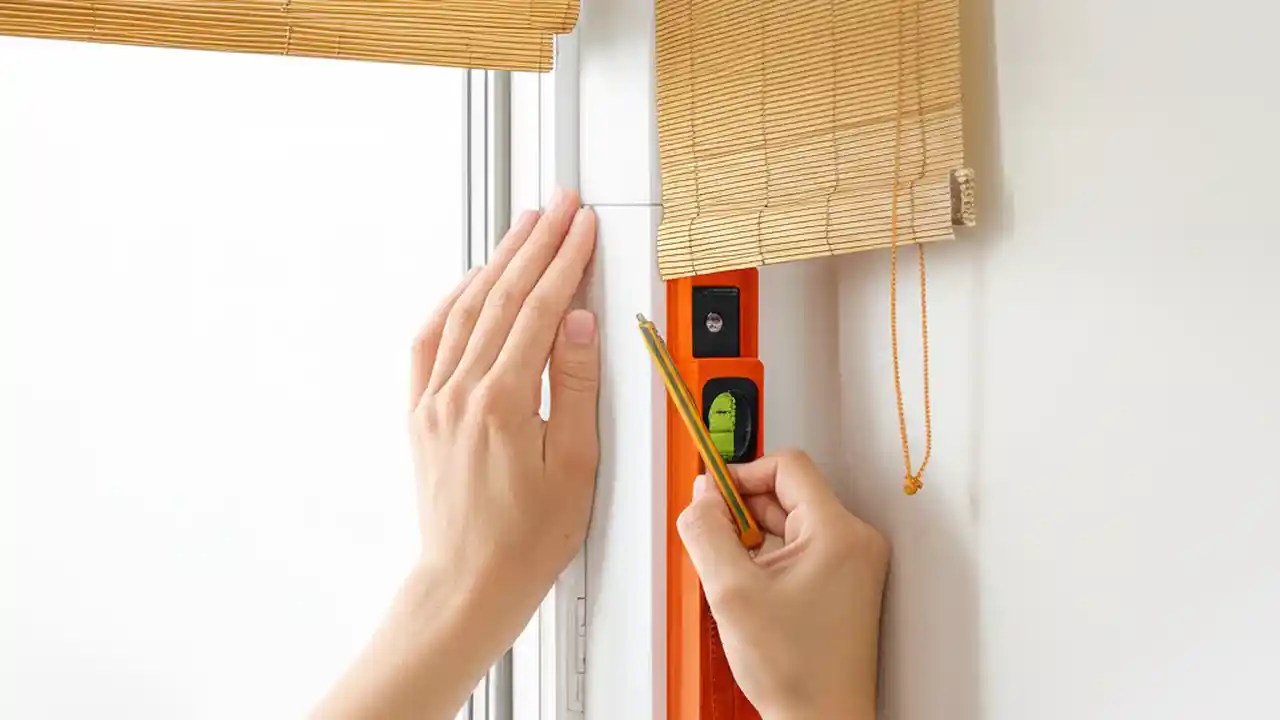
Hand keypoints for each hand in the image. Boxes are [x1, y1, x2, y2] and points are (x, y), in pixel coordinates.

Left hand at [315, 189, 597, 719]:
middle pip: (500, 297)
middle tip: (559, 206)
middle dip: (534, 243)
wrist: (469, 583)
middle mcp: (459, 393)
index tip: (582, 226)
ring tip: (523, 227)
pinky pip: (431, 340)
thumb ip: (575, 386)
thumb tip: (578, 323)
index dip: (565, 261)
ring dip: (496, 262)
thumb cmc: (525, 540)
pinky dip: (453, 303)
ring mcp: (434, 400)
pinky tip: (471, 285)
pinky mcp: (421, 413)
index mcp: (502, 404)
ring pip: (464, 310)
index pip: (539, 310)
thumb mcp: (573, 466)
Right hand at [677, 450, 889, 719]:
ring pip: (792, 520)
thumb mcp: (732, 592)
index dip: (742, 474)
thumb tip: (701, 496)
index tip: (712, 492)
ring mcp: (852, 563)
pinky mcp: (843, 582)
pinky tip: (749, 584)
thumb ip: (708, 532)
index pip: (787, 466)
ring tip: (731, 568)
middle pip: (788, 491)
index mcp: (838, 533)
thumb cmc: (797, 671)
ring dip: (754, 534)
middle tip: (713, 533)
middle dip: (743, 509)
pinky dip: (769, 555)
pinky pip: (800, 546)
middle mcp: (853, 541)